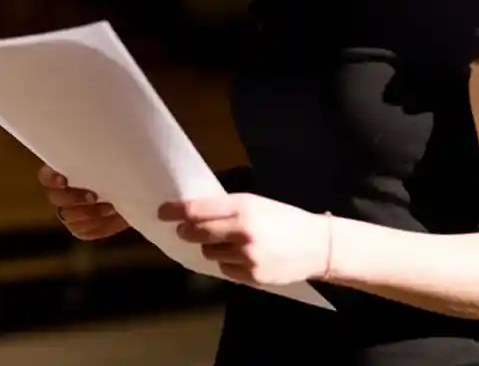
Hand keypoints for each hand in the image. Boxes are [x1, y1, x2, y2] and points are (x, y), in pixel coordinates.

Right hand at [38, 164, 129, 240]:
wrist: (138, 186)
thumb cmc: (125, 164)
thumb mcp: (115, 158)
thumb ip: (103, 158)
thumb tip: (103, 155)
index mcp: (64, 169)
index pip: (46, 177)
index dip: (52, 180)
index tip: (64, 180)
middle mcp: (62, 192)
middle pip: (55, 199)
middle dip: (73, 199)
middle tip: (94, 196)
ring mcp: (70, 212)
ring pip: (67, 217)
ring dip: (88, 214)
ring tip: (110, 207)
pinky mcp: (82, 227)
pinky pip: (81, 231)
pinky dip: (96, 226)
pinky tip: (111, 216)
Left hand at [158, 193, 330, 285]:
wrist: (316, 245)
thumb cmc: (284, 219)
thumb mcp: (256, 203)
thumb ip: (226, 208)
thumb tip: (191, 212)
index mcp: (243, 207)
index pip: (197, 210)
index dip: (175, 212)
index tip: (162, 212)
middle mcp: (242, 232)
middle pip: (196, 234)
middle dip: (186, 232)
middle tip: (184, 230)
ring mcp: (246, 257)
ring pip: (209, 253)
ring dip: (212, 247)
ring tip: (231, 242)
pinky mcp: (251, 276)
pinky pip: (224, 269)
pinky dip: (228, 263)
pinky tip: (244, 257)